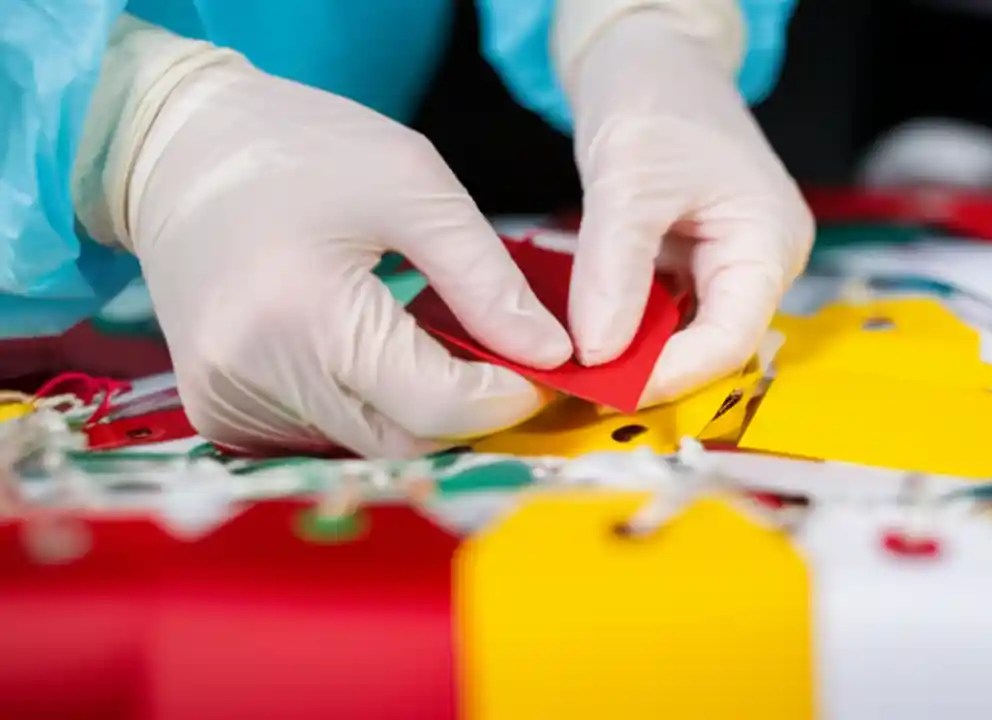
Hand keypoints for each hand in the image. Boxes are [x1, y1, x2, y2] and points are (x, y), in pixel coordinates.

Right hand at [116, 59, 570, 456]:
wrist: (174, 150)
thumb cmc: (300, 150)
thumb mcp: (412, 184)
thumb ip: (485, 278)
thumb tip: (551, 354)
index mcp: (304, 313)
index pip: (434, 407)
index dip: (503, 400)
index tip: (542, 369)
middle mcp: (254, 376)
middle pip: (403, 441)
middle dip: (465, 412)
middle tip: (499, 362)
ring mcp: (227, 403)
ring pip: (366, 445)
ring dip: (414, 411)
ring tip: (426, 342)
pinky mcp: (217, 413)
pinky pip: (321, 437)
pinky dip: (364, 408)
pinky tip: (366, 354)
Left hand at [566, 10, 813, 406]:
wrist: (650, 53)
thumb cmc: (655, 97)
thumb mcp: (628, 182)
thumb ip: (614, 271)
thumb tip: (597, 354)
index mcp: (768, 242)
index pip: (730, 339)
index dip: (672, 375)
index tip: (607, 391)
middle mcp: (760, 261)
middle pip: (712, 345)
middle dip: (651, 370)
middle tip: (582, 389)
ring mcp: (730, 262)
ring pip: (686, 333)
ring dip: (636, 352)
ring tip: (578, 369)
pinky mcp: (697, 259)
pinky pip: (668, 310)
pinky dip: (629, 325)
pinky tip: (589, 334)